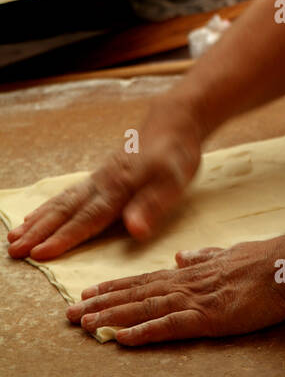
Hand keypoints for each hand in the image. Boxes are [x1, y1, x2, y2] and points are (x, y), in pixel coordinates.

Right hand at [6, 105, 202, 260]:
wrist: (173, 122)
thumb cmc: (176, 156)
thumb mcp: (174, 182)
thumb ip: (153, 206)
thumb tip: (136, 230)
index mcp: (120, 188)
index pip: (88, 218)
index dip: (64, 237)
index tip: (39, 254)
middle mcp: (102, 183)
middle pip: (67, 211)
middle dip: (39, 232)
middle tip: (12, 250)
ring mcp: (98, 178)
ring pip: (62, 202)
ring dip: (38, 221)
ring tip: (13, 236)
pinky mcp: (99, 175)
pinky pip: (67, 194)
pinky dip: (47, 206)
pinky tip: (34, 215)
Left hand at [65, 240, 284, 344]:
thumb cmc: (263, 261)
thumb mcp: (227, 254)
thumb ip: (202, 256)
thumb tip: (180, 255)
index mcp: (190, 272)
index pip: (143, 280)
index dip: (114, 288)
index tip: (88, 293)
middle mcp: (185, 283)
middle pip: (134, 294)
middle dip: (100, 304)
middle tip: (69, 314)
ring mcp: (194, 300)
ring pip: (143, 309)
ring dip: (111, 317)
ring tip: (84, 325)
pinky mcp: (207, 317)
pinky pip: (168, 326)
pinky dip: (142, 332)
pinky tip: (122, 338)